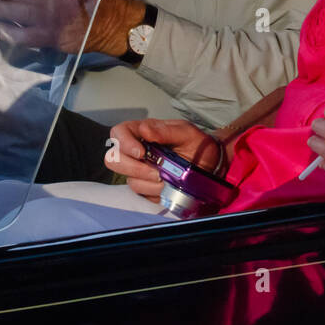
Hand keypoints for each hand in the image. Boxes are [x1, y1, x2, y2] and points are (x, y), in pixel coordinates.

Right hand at [106, 118, 227, 200]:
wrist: (211, 163)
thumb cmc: (197, 144)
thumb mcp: (186, 133)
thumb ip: (166, 131)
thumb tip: (144, 129)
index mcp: (142, 132)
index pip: (118, 133)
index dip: (123, 143)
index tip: (141, 152)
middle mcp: (137, 151)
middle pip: (113, 160)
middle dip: (134, 168)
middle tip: (156, 171)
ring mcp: (140, 171)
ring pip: (130, 181)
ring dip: (150, 184)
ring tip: (169, 179)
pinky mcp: (147, 188)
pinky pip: (143, 195)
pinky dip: (157, 193)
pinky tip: (169, 187)